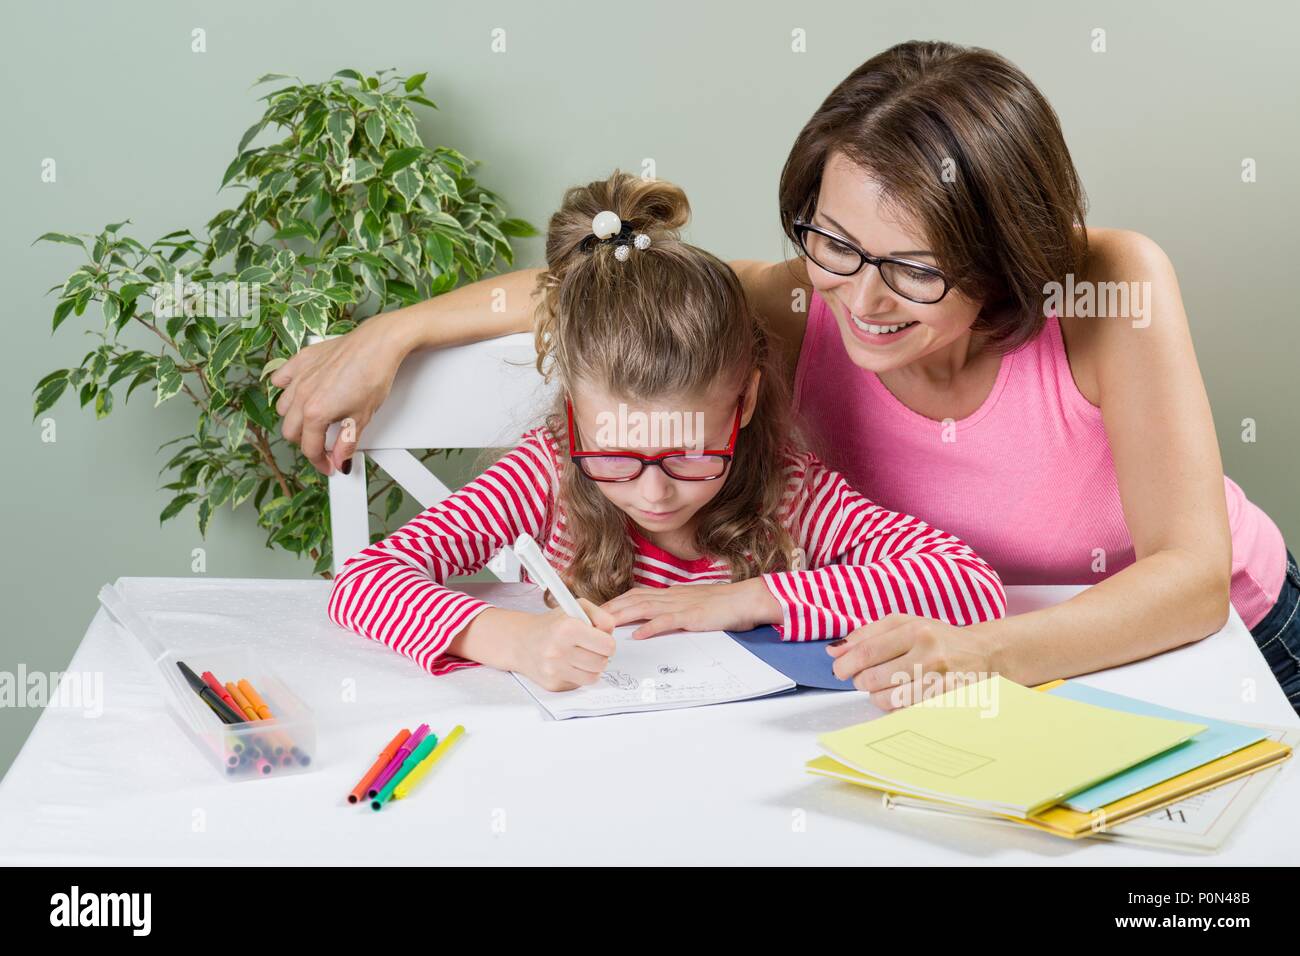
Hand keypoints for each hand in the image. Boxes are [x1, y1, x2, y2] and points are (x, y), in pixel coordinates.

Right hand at [271, 310, 414, 474]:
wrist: (378, 344)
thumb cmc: (373, 375)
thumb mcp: (362, 417)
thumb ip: (346, 443)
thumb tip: (340, 460)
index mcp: (316, 412)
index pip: (309, 448)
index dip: (320, 462)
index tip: (329, 466)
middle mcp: (302, 395)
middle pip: (291, 431)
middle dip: (307, 443)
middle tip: (324, 446)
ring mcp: (299, 377)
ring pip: (283, 408)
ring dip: (295, 419)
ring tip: (314, 420)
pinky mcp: (301, 361)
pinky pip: (281, 379)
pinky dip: (285, 389)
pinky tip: (297, 392)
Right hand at [512, 598, 616, 691]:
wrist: (522, 641)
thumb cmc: (553, 624)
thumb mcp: (577, 608)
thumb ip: (602, 617)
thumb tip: (611, 634)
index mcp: (568, 628)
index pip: (608, 646)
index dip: (607, 642)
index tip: (600, 639)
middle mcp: (558, 650)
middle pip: (602, 663)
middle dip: (600, 655)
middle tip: (589, 648)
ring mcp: (554, 670)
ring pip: (593, 677)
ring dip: (591, 667)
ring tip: (580, 656)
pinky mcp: (552, 684)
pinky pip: (579, 684)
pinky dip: (578, 676)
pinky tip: (568, 665)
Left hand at [600, 578, 780, 638]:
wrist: (744, 599)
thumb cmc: (721, 605)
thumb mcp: (691, 605)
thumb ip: (671, 611)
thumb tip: (652, 622)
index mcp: (670, 594)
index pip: (635, 595)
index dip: (614, 602)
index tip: (596, 611)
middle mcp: (670, 596)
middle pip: (632, 599)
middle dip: (609, 608)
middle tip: (589, 619)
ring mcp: (680, 605)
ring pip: (644, 607)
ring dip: (622, 616)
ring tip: (604, 626)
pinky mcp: (691, 616)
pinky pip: (667, 621)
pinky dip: (651, 627)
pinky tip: (638, 635)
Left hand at [827, 615, 998, 710]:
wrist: (983, 653)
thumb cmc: (937, 637)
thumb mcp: (905, 623)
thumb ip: (868, 633)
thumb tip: (834, 649)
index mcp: (916, 630)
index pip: (867, 651)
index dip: (846, 663)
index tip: (839, 668)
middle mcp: (929, 655)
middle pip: (873, 678)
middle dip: (859, 681)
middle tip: (862, 678)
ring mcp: (939, 682)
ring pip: (886, 699)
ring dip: (875, 695)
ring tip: (882, 686)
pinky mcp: (945, 703)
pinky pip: (905, 712)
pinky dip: (894, 706)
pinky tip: (899, 695)